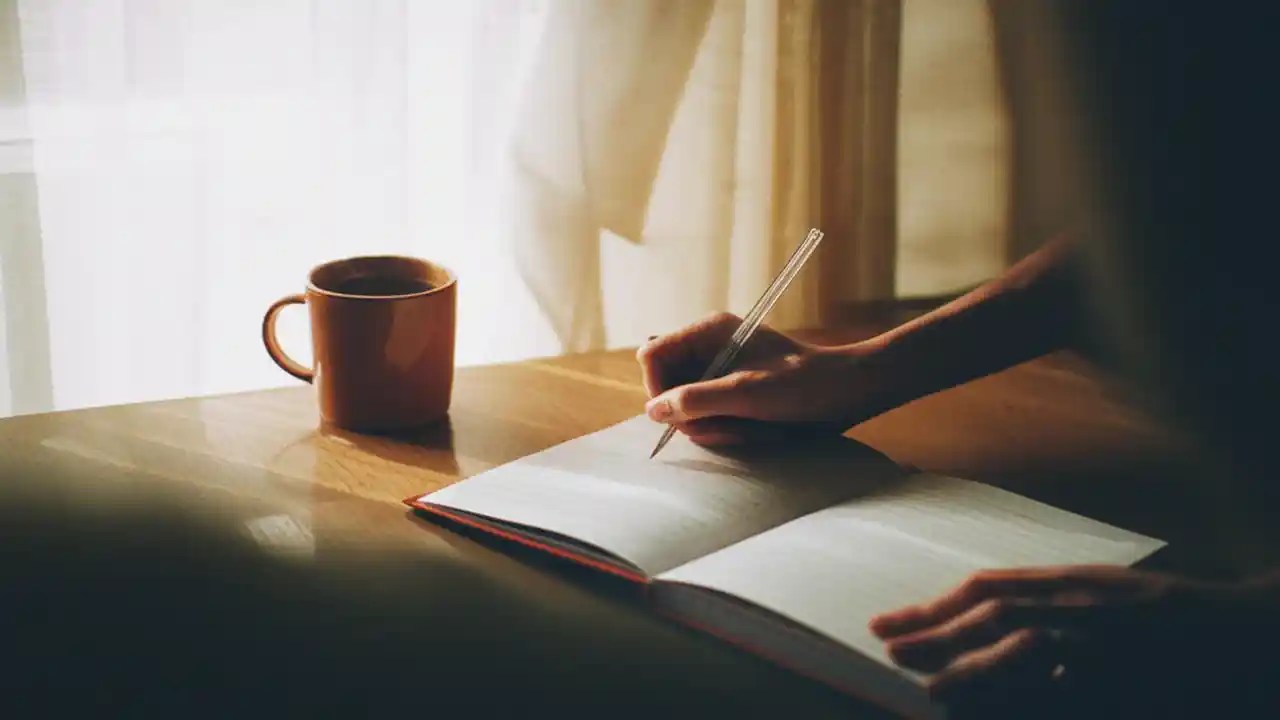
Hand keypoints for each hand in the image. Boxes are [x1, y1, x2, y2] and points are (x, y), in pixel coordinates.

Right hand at [636, 313, 902, 445]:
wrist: (846, 393)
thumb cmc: (802, 385)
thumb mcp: (745, 393)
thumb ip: (694, 400)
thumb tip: (653, 411)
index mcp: (708, 333)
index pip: (653, 356)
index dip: (659, 388)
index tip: (682, 413)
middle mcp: (709, 350)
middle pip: (667, 387)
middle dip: (694, 415)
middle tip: (728, 424)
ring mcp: (720, 374)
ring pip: (687, 409)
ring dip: (716, 427)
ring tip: (751, 427)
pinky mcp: (732, 395)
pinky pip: (708, 419)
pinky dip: (726, 431)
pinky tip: (754, 431)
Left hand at [869, 565, 1279, 716]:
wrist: (1239, 629)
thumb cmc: (1164, 609)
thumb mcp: (1098, 588)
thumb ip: (1041, 597)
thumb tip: (976, 614)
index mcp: (1070, 579)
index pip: (984, 587)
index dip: (931, 606)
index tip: (886, 623)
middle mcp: (1080, 604)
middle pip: (992, 615)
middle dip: (936, 634)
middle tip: (890, 650)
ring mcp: (1102, 642)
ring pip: (1024, 649)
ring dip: (974, 668)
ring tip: (932, 688)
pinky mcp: (1122, 679)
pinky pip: (1065, 691)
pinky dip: (1027, 699)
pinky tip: (993, 711)